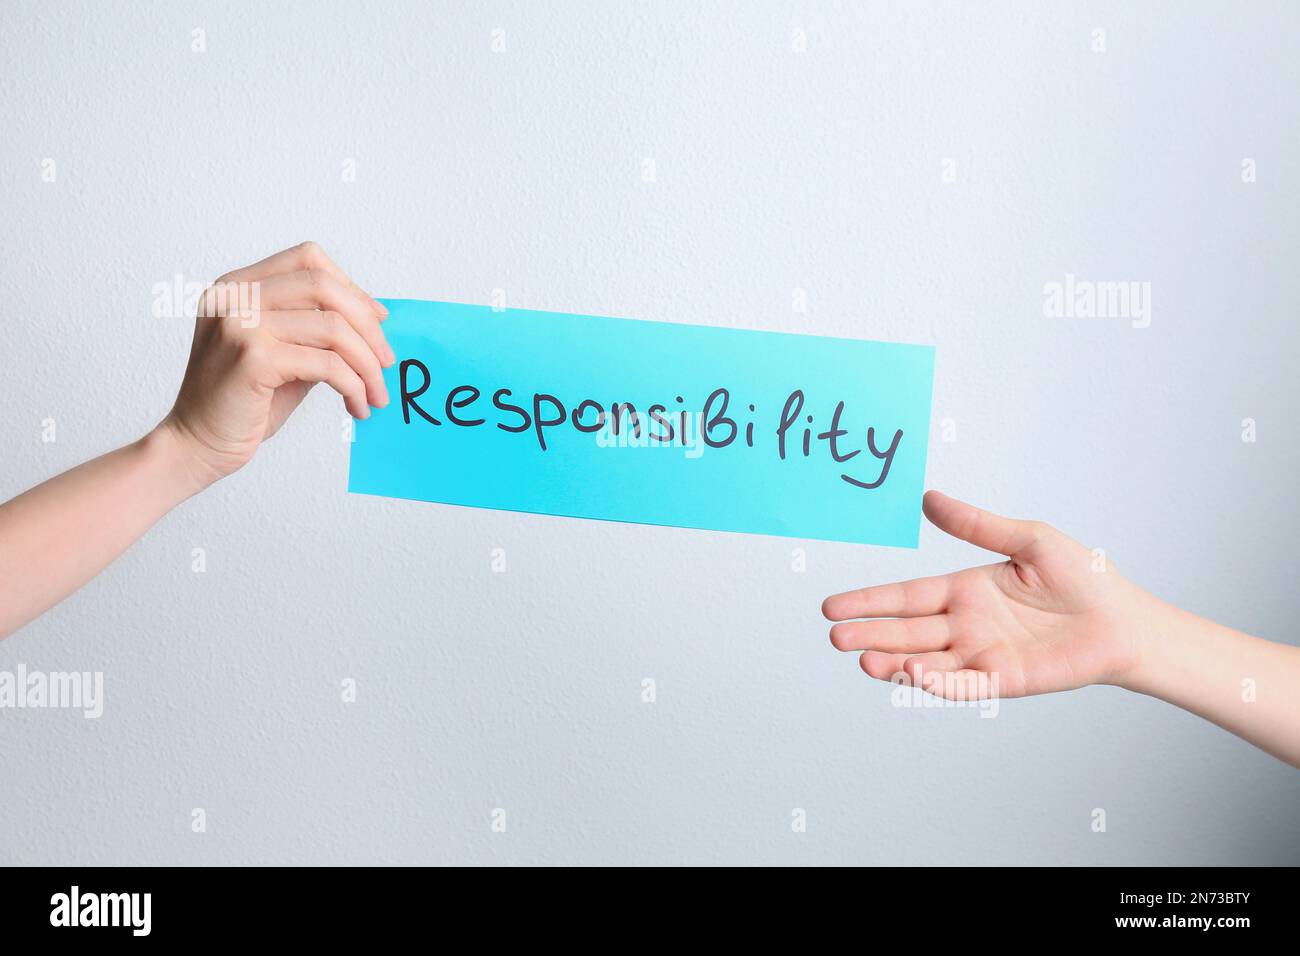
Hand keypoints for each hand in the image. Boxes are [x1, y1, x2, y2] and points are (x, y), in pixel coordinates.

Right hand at [159, 241, 393, 487]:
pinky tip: (357, 406)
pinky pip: (327, 364)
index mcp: (237, 285)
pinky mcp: (252, 358)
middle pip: (324, 286)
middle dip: (368, 326)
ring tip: (376, 394)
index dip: (351, 287)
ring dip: (367, 365)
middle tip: (387, 363)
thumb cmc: (243, 402)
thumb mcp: (284, 351)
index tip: (378, 321)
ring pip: (333, 328)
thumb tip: (375, 314)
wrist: (197, 445)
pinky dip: (354, 386)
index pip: (308, 259)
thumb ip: (315, 327)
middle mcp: (233, 296)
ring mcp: (239, 323)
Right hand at [823, 491, 1158, 698]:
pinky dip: (935, 681)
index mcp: (965, 589)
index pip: (906, 596)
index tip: (830, 605)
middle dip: (868, 634)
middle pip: (905, 631)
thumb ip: (977, 525)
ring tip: (862, 659)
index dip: (869, 600)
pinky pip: (962, 683)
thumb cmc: (1084, 578)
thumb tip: (929, 499)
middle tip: (834, 636)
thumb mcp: (1028, 540)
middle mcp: (965, 625)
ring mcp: (981, 655)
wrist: (1127, 621)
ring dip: (892, 662)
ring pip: (924, 661)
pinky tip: (912, 673)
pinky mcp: (1003, 681)